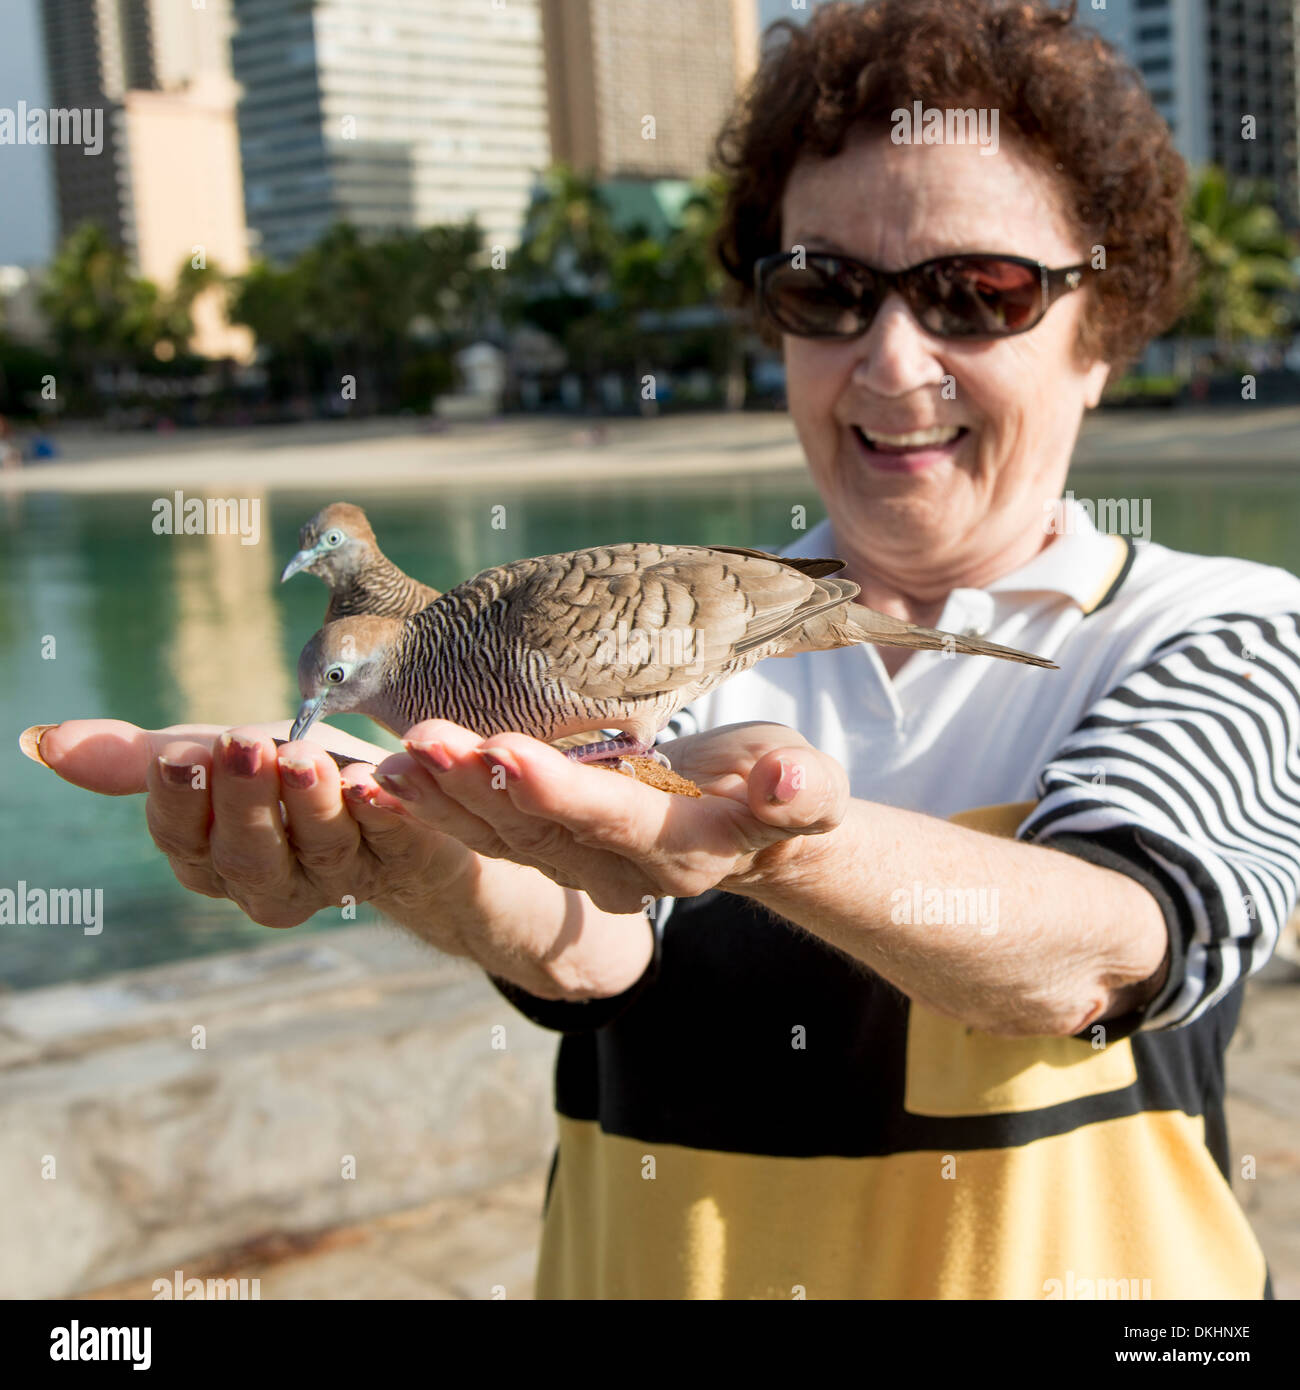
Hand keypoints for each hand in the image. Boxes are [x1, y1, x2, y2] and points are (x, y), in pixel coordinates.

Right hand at [27, 719, 470, 935]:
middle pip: (247, 857)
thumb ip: (137, 759)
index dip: (180, 800)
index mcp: (214, 860)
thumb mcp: (213, 759)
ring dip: (308, 803)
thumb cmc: (287, 775)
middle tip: (245, 743)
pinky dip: (383, 813)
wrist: (392, 793)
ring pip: (320, 852)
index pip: (183, 841)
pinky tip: (375, 783)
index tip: (182, 752)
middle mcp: (272, 884)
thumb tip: (39, 742)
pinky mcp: (404, 857)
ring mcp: (341, 878)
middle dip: (244, 801)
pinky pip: (393, 843)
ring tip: (302, 754)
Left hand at [367, 720, 849, 914]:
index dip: (562, 793)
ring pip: (498, 835)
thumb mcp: (811, 787)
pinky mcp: (543, 843)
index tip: (507, 755)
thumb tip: (790, 781)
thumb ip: (803, 791)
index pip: (615, 822)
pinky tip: (386, 776)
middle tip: (424, 745)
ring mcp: (574, 863)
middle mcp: (616, 869)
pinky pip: (480, 830)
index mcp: (680, 851)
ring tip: (392, 758)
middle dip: (476, 789)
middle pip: (538, 832)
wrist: (740, 826)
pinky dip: (432, 806)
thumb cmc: (775, 791)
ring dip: (441, 799)